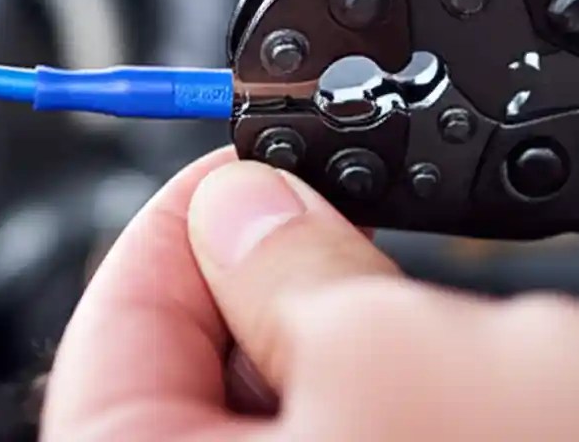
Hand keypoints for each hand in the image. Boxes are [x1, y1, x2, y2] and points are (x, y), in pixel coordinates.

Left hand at [40, 149, 578, 439]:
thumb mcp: (407, 355)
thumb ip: (293, 269)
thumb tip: (241, 205)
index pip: (115, 324)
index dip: (185, 220)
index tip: (246, 170)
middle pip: (194, 370)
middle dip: (274, 287)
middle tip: (348, 233)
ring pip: (287, 410)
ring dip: (352, 352)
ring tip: (432, 344)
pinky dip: (396, 402)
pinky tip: (463, 397)